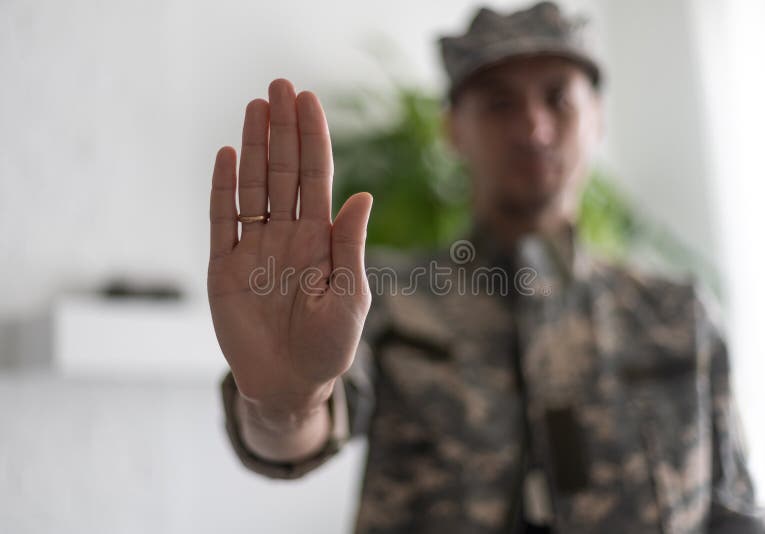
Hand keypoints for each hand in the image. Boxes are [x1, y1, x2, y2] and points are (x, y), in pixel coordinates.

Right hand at [207, 79, 371, 420]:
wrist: (290, 384)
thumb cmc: (328, 345)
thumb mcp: (349, 296)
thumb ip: (350, 246)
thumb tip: (363, 195)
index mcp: (320, 239)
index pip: (316, 177)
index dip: (312, 139)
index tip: (309, 101)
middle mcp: (287, 234)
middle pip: (283, 172)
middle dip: (282, 130)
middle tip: (279, 86)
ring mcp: (254, 247)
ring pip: (253, 186)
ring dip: (253, 147)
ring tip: (254, 107)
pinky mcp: (224, 267)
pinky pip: (222, 220)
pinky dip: (222, 188)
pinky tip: (226, 156)